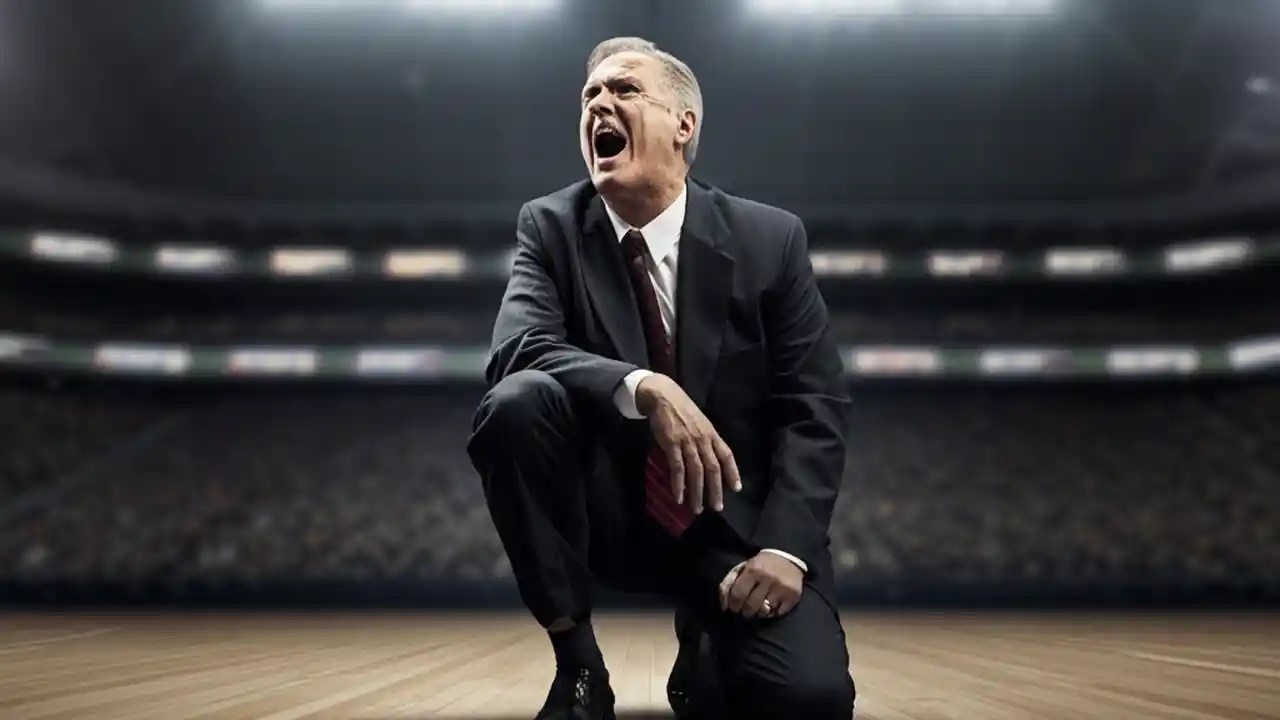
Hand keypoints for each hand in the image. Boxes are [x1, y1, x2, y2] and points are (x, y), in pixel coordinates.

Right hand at [635, 374, 741, 513]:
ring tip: (697, 508)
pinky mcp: (671, 444)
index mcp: (712, 434)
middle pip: (712, 468)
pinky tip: (679, 497)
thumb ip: (707, 441)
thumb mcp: (701, 424)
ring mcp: (687, 442)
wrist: (664, 396)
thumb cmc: (683, 411)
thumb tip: (710, 462)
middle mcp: (703, 439)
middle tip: (716, 507)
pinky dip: (678, 484)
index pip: (726, 455)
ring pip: (696, 471)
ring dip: (697, 492)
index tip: (736, 489)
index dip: (733, 472)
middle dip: (715, 490)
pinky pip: (677, 468)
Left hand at [720, 552, 802, 618]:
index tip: (734, 607)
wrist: (789, 557)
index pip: (737, 595)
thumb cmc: (761, 565)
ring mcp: (782, 588)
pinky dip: (772, 613)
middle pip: (750, 606)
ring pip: (764, 612)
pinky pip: (778, 613)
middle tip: (745, 610)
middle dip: (745, 611)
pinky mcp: (793, 596)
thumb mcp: (742, 568)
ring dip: (758, 613)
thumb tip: (724, 606)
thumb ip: (728, 584)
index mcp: (753, 570)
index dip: (733, 605)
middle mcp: (768, 579)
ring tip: (758, 607)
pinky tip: (771, 606)